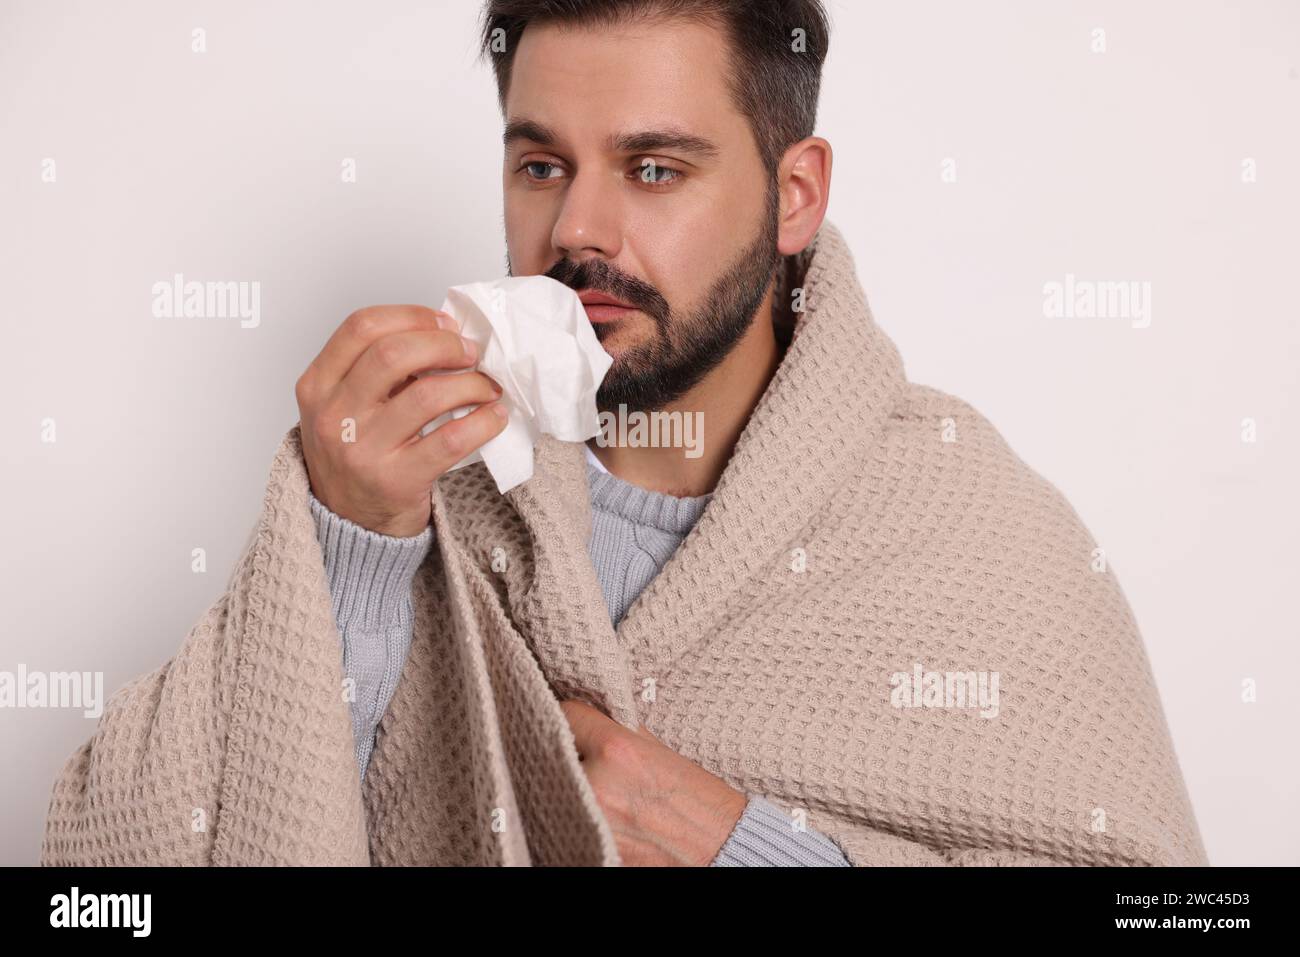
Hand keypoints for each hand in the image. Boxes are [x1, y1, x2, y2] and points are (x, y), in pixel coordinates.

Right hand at [296, 305, 507, 536]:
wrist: (348, 524)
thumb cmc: (354, 456)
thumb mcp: (342, 406)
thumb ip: (376, 370)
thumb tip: (442, 334)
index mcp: (317, 385)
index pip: (361, 327)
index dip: (411, 316)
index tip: (444, 322)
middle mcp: (333, 415)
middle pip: (394, 353)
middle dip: (444, 344)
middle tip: (470, 352)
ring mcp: (363, 450)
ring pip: (427, 395)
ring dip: (470, 384)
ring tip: (486, 387)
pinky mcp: (396, 480)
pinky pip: (450, 440)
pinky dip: (481, 422)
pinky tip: (492, 417)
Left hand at [560, 700, 746, 865]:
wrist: (719, 850)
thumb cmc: (699, 802)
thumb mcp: (661, 751)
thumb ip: (620, 730)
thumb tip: (590, 716)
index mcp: (617, 750)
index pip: (567, 714)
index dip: (573, 717)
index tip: (577, 723)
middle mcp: (596, 786)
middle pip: (554, 753)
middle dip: (569, 754)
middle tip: (586, 758)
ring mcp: (589, 823)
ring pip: (554, 790)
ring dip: (566, 786)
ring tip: (595, 789)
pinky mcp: (587, 850)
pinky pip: (563, 822)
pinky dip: (573, 815)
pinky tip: (594, 814)